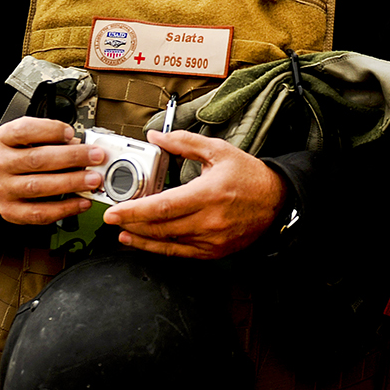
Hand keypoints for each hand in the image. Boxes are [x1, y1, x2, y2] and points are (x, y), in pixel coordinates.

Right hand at [0, 116, 103, 224]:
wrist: (6, 176)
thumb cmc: (26, 153)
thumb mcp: (35, 138)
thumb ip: (57, 140)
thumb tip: (88, 148)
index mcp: (5, 139)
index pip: (24, 130)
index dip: (50, 131)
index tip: (71, 133)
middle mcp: (0, 163)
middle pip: (36, 159)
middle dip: (71, 158)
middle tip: (96, 157)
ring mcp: (3, 189)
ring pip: (38, 187)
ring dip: (71, 183)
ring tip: (93, 180)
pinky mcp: (11, 211)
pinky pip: (39, 213)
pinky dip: (64, 208)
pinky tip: (82, 202)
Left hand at [103, 129, 285, 259]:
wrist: (277, 200)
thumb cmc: (249, 175)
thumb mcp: (218, 151)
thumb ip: (184, 143)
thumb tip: (156, 136)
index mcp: (209, 193)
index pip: (164, 206)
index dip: (136, 210)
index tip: (116, 210)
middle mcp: (210, 220)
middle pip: (161, 226)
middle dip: (132, 223)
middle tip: (112, 218)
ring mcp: (212, 239)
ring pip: (168, 242)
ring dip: (142, 238)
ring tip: (123, 231)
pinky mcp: (214, 251)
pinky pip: (181, 253)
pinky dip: (159, 249)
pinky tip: (146, 242)